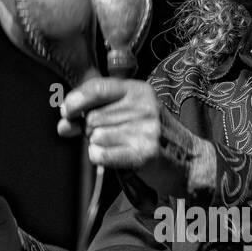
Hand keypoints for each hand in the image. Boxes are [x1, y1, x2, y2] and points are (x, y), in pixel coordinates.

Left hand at [58, 77, 211, 197]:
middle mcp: (144, 107)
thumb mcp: (132, 114)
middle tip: (110, 138)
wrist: (189, 162)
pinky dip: (101, 159)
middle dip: (91, 131)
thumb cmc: (153, 137)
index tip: (67, 112)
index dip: (76, 100)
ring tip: (120, 148)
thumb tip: (62, 124)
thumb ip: (97, 114)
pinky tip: (116, 158)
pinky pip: (101, 154)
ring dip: (98, 147)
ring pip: (95, 137)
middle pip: (92, 117)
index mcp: (140, 91)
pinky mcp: (144, 153)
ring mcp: (146, 130)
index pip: (97, 88)